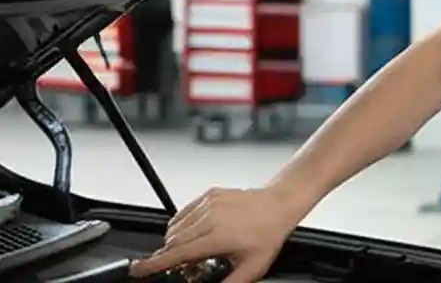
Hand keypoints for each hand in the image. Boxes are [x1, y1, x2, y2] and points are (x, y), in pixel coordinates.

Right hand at [129, 185, 307, 282]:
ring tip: (195, 249)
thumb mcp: (252, 267)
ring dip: (176, 241)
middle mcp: (211, 218)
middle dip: (171, 257)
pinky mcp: (210, 194)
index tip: (139, 269)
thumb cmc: (269, 232)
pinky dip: (183, 225)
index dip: (155, 264)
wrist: (279, 204)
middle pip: (172, 241)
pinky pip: (184, 212)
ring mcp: (209, 203)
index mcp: (218, 237)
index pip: (177, 253)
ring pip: (175, 226)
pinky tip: (197, 233)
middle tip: (185, 266)